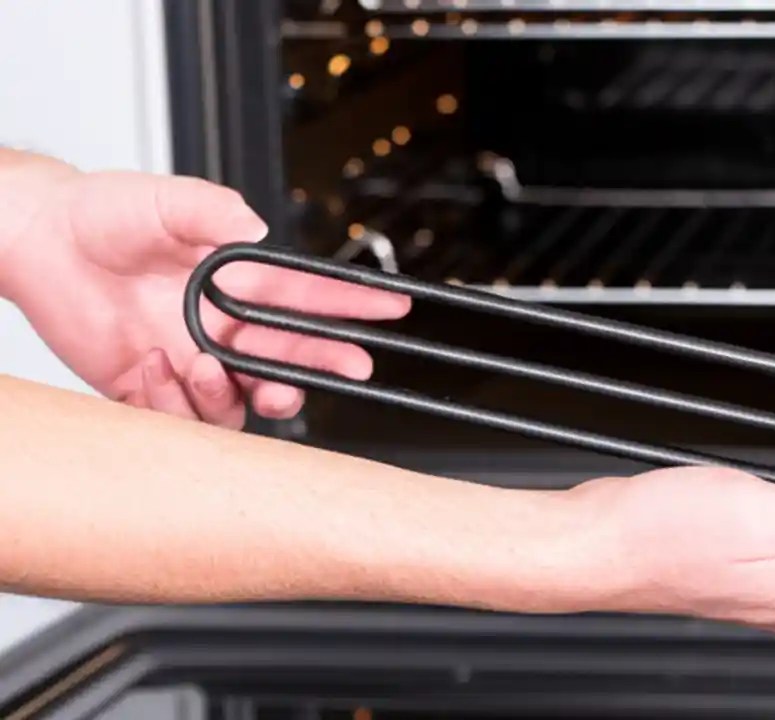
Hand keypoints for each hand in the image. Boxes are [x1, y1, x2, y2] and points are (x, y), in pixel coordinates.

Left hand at [0, 155, 408, 427]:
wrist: (39, 242)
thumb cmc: (101, 213)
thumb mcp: (165, 198)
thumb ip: (214, 209)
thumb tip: (255, 229)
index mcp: (241, 282)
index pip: (312, 298)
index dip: (356, 304)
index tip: (393, 306)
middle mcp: (224, 325)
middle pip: (294, 359)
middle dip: (324, 366)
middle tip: (347, 367)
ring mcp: (192, 360)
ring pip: (244, 403)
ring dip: (238, 395)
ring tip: (206, 366)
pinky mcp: (151, 389)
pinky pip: (182, 421)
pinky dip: (171, 404)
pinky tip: (148, 366)